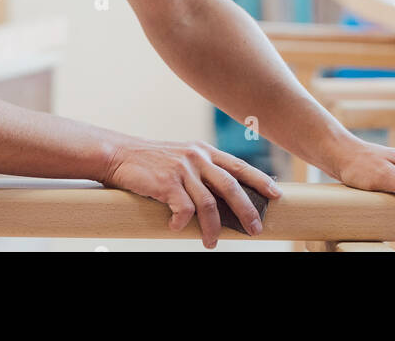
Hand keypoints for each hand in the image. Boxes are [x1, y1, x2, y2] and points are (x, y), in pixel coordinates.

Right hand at [101, 137, 281, 248]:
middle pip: (231, 186)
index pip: (239, 166)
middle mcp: (197, 157)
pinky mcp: (167, 182)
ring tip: (211, 243)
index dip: (259, 180)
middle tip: (255, 229)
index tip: (276, 194)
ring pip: (209, 204)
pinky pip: (183, 209)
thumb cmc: (151, 162)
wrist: (118, 154)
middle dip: (247, 210)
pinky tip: (176, 227)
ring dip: (213, 228)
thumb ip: (202, 173)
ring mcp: (183, 169)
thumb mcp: (182, 159)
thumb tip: (224, 202)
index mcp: (204, 151)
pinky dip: (182, 222)